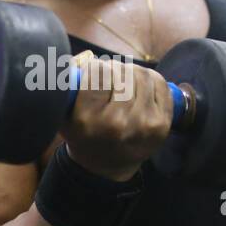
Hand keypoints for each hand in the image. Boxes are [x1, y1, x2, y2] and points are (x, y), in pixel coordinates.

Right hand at [61, 50, 173, 181]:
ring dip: (130, 72)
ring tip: (122, 82)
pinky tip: (139, 88)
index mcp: (88, 121)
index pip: (98, 71)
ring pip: (141, 74)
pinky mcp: (162, 124)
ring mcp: (144, 124)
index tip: (92, 73)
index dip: (94, 67)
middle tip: (108, 76)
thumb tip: (79, 58)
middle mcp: (117, 124)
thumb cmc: (83, 134)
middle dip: (113, 68)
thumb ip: (65, 87)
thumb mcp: (63, 115)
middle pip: (121, 72)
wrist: (106, 166)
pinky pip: (159, 83)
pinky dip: (149, 78)